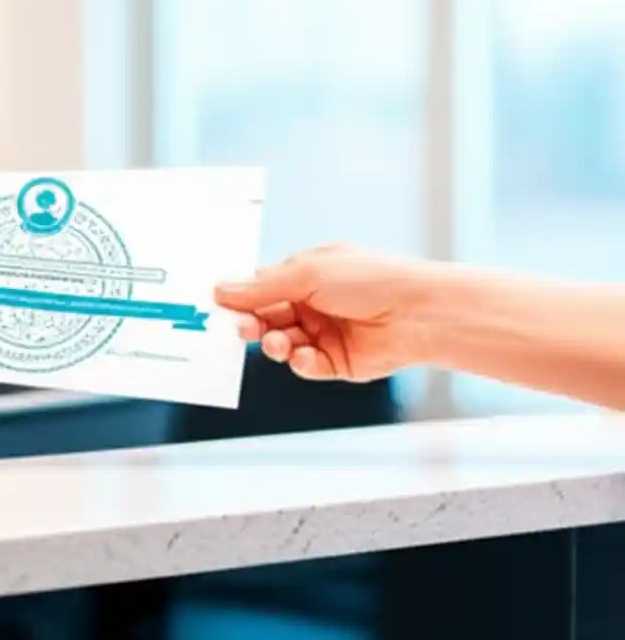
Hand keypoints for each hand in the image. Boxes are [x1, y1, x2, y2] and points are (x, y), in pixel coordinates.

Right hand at [213, 244, 433, 381]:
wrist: (420, 314)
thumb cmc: (372, 280)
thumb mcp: (308, 273)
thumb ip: (261, 286)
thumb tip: (221, 289)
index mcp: (308, 275)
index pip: (262, 286)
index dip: (241, 297)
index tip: (220, 306)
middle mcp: (314, 304)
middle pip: (267, 317)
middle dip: (252, 324)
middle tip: (241, 330)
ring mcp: (325, 333)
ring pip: (282, 343)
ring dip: (274, 344)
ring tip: (278, 343)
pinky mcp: (337, 362)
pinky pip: (305, 366)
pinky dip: (299, 363)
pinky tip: (303, 356)